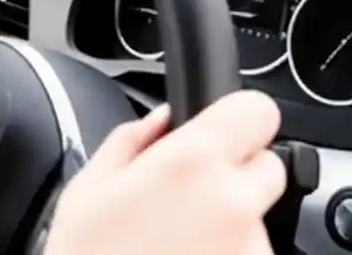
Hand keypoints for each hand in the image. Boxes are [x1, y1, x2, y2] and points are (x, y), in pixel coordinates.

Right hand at [45, 90, 284, 254]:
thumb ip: (131, 142)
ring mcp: (252, 249)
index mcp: (193, 163)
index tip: (223, 132)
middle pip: (266, 167)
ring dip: (231, 227)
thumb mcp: (85, 193)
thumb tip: (161, 121)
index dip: (239, 119)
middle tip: (190, 203)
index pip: (258, 110)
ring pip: (258, 220)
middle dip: (236, 178)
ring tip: (178, 249)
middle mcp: (234, 203)